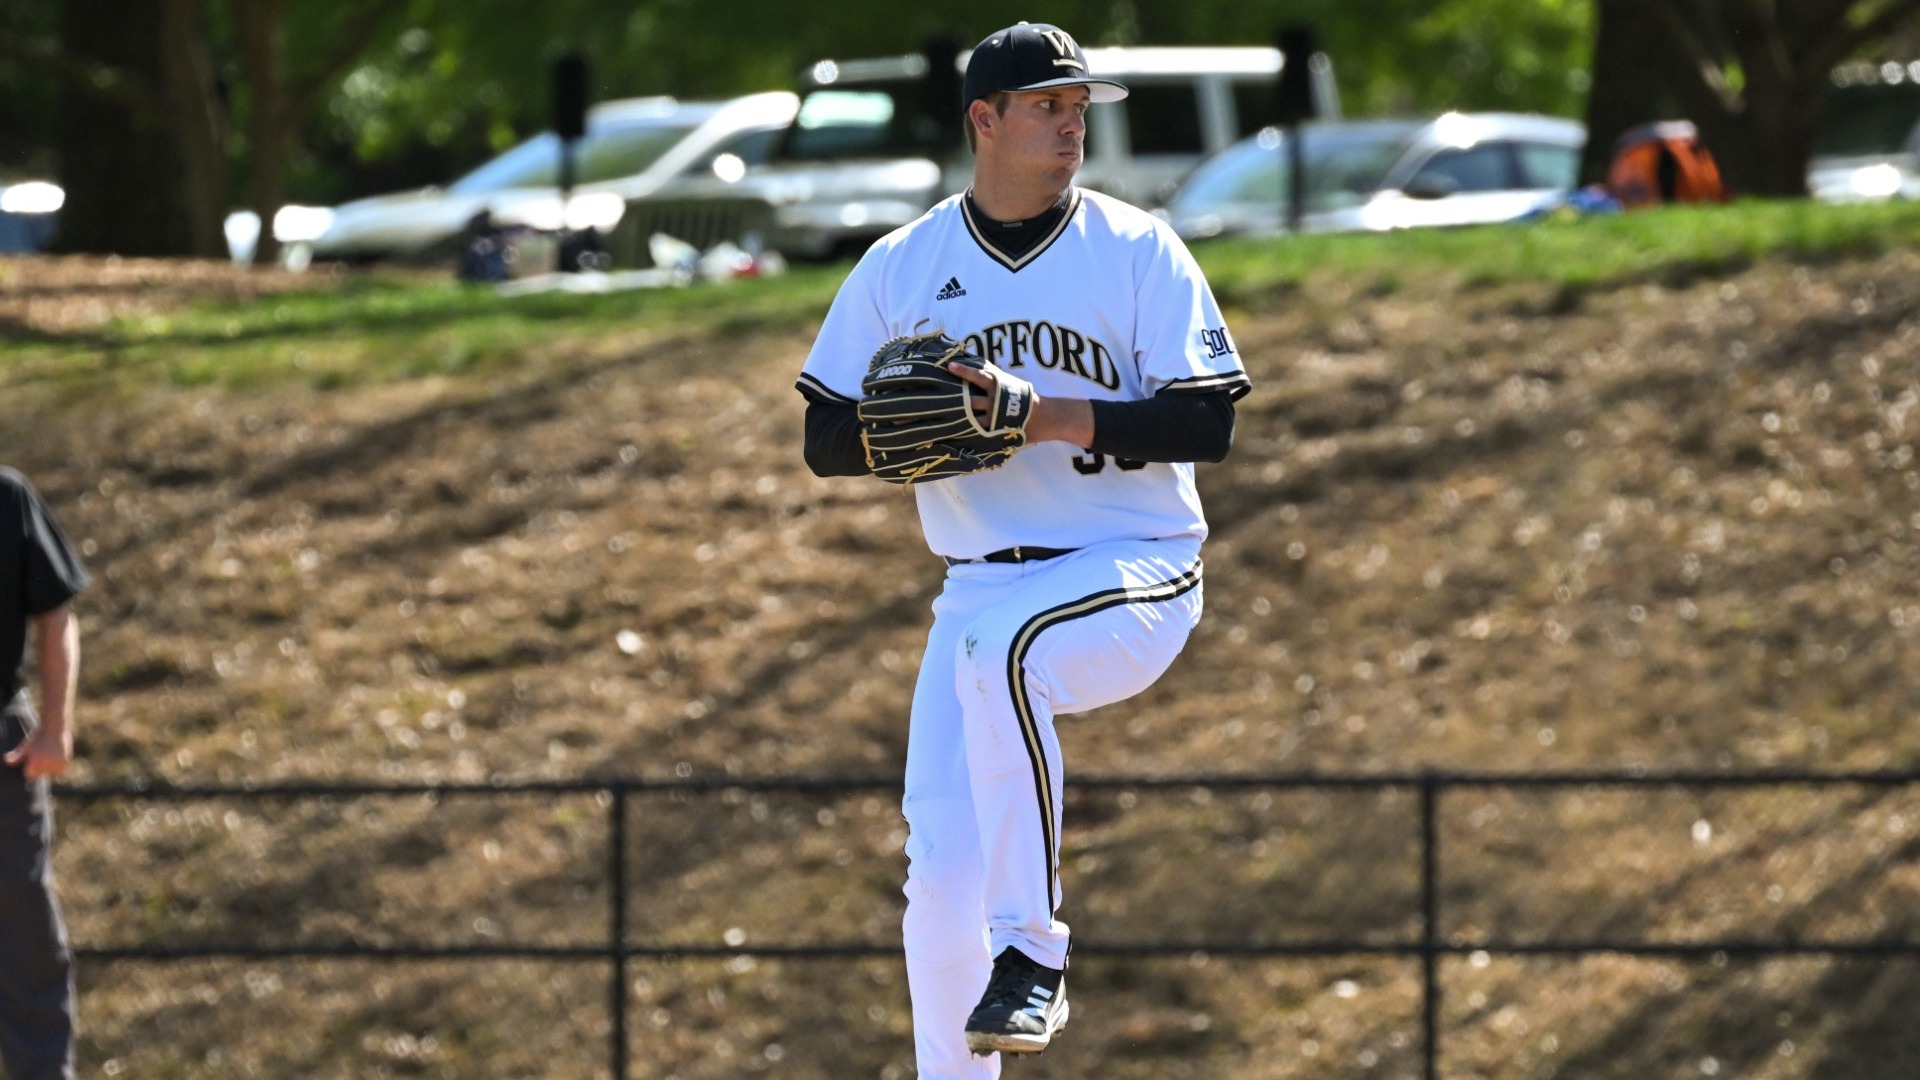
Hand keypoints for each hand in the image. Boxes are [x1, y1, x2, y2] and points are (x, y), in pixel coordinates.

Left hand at [4, 723, 71, 781]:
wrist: (55, 727)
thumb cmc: (37, 737)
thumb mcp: (25, 747)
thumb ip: (17, 756)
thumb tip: (6, 761)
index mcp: (36, 762)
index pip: (31, 776)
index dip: (30, 770)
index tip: (31, 763)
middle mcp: (47, 764)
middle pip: (41, 775)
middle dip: (40, 769)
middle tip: (41, 756)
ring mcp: (57, 763)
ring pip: (51, 774)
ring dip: (49, 769)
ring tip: (48, 756)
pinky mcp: (65, 761)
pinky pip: (60, 770)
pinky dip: (57, 766)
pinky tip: (55, 756)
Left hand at [947, 361, 1092, 445]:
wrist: (1046, 416)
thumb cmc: (1022, 396)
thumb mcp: (1008, 381)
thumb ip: (990, 373)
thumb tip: (971, 360)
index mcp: (998, 386)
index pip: (978, 376)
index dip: (964, 371)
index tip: (949, 366)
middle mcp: (994, 401)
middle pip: (969, 401)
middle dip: (952, 401)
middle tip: (933, 400)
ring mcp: (994, 419)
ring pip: (970, 420)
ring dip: (954, 421)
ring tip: (934, 424)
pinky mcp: (996, 433)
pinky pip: (977, 435)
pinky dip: (964, 437)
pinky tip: (950, 439)